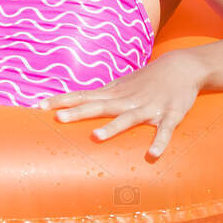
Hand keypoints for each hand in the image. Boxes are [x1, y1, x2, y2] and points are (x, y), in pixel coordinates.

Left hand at [36, 52, 206, 159]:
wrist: (183, 66)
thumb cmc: (146, 79)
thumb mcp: (120, 84)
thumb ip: (98, 95)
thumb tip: (71, 102)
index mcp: (114, 94)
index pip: (82, 96)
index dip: (62, 101)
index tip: (39, 106)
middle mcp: (127, 100)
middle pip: (99, 106)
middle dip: (79, 112)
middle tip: (59, 118)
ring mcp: (148, 107)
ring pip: (128, 119)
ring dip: (112, 127)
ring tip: (95, 137)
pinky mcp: (170, 115)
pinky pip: (164, 131)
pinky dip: (160, 142)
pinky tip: (152, 155)